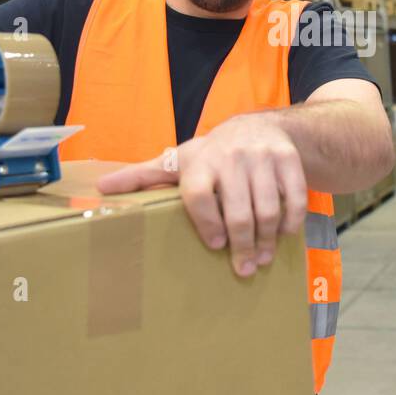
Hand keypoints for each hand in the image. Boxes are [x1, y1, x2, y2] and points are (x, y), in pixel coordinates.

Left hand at [96, 114, 308, 277]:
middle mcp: (231, 157)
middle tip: (243, 269)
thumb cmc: (212, 153)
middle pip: (238, 210)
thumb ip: (143, 177)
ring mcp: (262, 158)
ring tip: (262, 259)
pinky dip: (291, 222)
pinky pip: (294, 199)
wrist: (261, 125)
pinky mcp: (288, 161)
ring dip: (267, 240)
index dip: (207, 223)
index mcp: (200, 161)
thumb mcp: (178, 160)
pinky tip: (283, 235)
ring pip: (268, 209)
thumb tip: (100, 189)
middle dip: (242, 245)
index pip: (199, 194)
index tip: (214, 245)